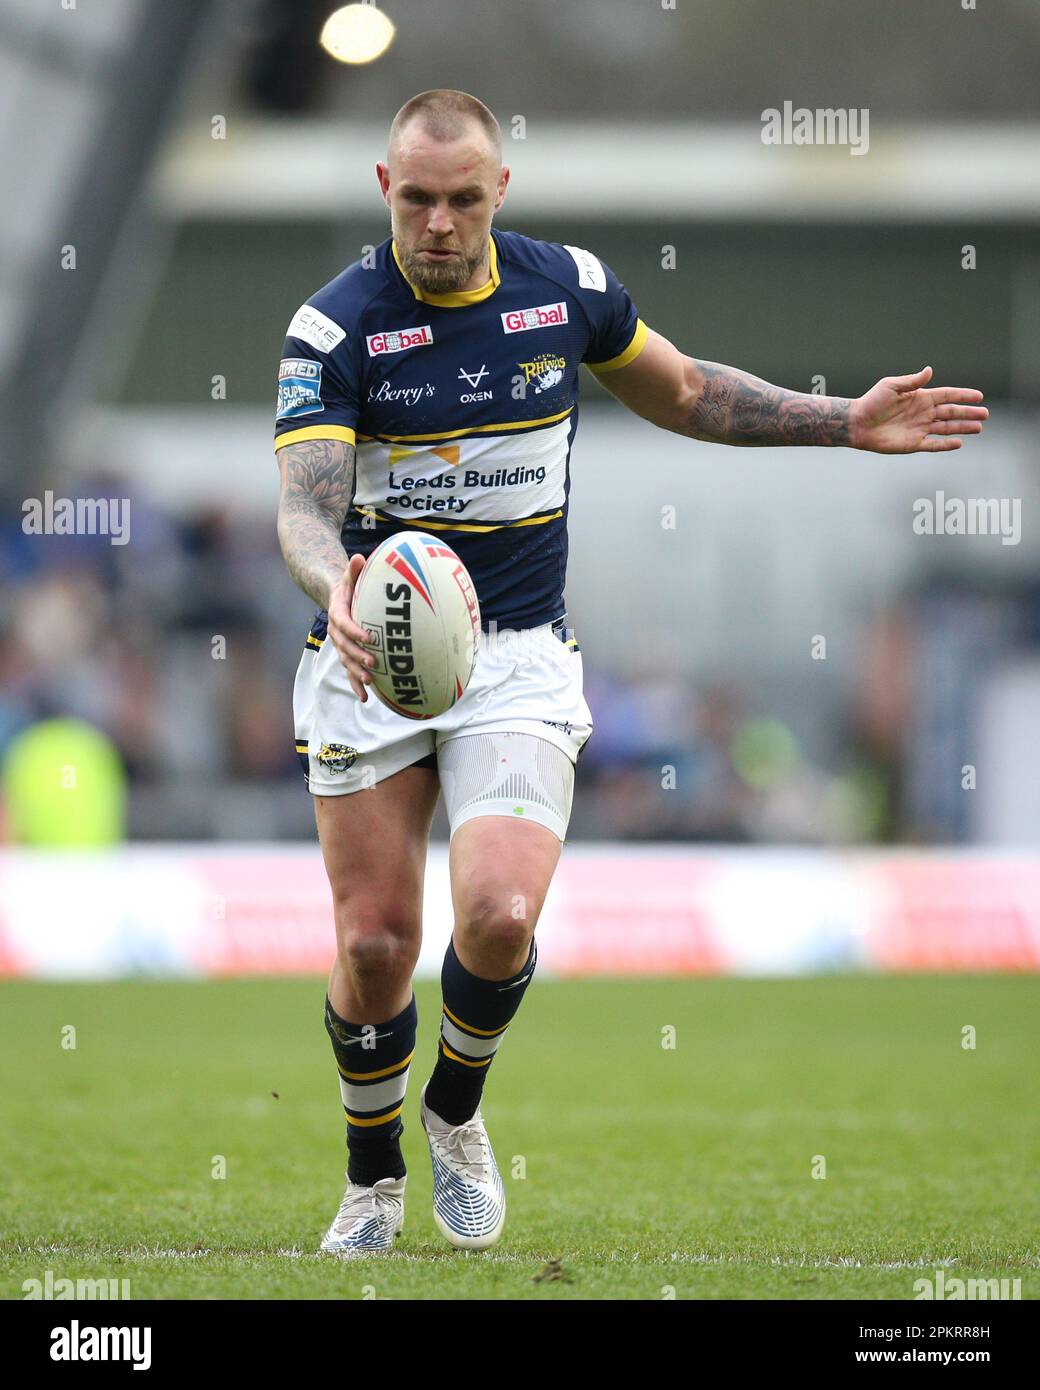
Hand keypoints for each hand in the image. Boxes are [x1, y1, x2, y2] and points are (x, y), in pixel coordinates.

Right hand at [327, 554, 373, 701]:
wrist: (335, 598)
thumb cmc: (349, 586)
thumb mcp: (350, 576)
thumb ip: (354, 569)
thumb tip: (359, 557)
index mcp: (337, 613)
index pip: (344, 623)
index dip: (355, 631)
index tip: (369, 637)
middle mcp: (336, 632)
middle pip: (344, 646)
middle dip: (358, 656)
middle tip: (372, 664)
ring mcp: (340, 645)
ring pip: (346, 661)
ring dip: (356, 673)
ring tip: (369, 683)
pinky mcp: (346, 654)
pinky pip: (349, 671)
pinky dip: (356, 684)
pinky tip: (366, 697)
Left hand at [850, 366, 987, 452]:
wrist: (857, 423)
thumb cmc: (872, 402)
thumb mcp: (891, 386)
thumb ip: (912, 381)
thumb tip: (930, 370)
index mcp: (920, 397)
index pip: (948, 396)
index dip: (963, 396)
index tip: (979, 396)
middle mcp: (922, 413)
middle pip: (951, 413)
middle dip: (968, 413)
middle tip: (985, 414)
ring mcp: (919, 429)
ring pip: (946, 428)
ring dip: (963, 428)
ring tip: (979, 428)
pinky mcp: (912, 443)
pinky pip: (933, 444)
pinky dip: (946, 444)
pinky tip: (959, 443)